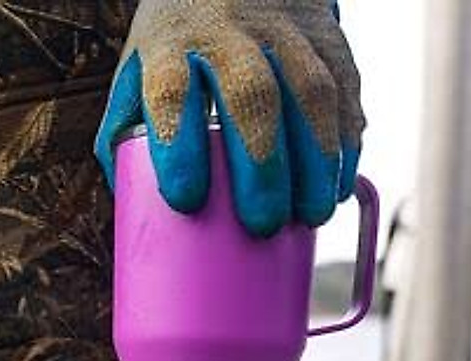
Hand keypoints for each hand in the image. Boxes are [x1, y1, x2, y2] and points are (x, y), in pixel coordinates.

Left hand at [97, 0, 365, 235]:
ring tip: (311, 215)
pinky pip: (343, 85)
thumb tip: (136, 210)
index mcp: (171, 45)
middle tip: (262, 224)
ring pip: (309, 90)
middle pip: (251, 94)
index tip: (186, 200)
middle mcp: (228, 30)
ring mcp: (282, 27)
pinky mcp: (324, 31)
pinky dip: (344, 140)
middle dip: (261, 165)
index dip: (178, 145)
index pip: (172, 91)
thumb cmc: (175, 46)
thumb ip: (127, 132)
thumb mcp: (138, 72)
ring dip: (315, 159)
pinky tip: (338, 185)